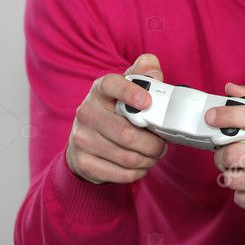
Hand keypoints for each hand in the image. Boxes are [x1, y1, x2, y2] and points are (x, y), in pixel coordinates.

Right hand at [65, 53, 167, 184]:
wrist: (86, 140)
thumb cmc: (116, 111)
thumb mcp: (130, 87)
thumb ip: (145, 73)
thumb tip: (155, 71)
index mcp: (100, 90)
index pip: (112, 85)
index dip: (130, 93)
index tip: (147, 102)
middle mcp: (86, 112)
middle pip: (127, 133)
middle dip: (153, 143)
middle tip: (163, 144)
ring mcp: (81, 138)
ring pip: (126, 156)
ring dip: (148, 159)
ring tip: (154, 154)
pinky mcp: (83, 162)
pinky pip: (119, 173)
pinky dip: (137, 172)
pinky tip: (141, 166)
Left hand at [211, 82, 244, 224]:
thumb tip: (231, 89)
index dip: (228, 115)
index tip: (212, 116)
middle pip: (234, 154)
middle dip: (222, 153)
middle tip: (226, 153)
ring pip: (233, 179)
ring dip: (232, 174)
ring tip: (243, 169)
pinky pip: (240, 199)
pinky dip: (243, 193)